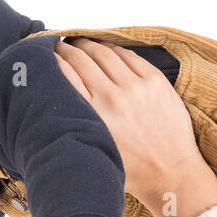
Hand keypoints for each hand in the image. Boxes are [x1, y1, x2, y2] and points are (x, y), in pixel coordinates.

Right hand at [54, 38, 216, 216]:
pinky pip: (129, 56)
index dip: (53, 60)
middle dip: (67, 49)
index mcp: (94, 118)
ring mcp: (136, 88)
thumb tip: (52, 102)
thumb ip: (73, 126)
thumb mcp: (92, 151)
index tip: (46, 56)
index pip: (66, 74)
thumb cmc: (130, 170)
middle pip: (82, 58)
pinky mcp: (155, 82)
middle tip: (59, 46)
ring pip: (105, 52)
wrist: (170, 173)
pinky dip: (113, 49)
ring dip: (88, 44)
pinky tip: (105, 48)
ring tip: (79, 44)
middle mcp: (113, 99)